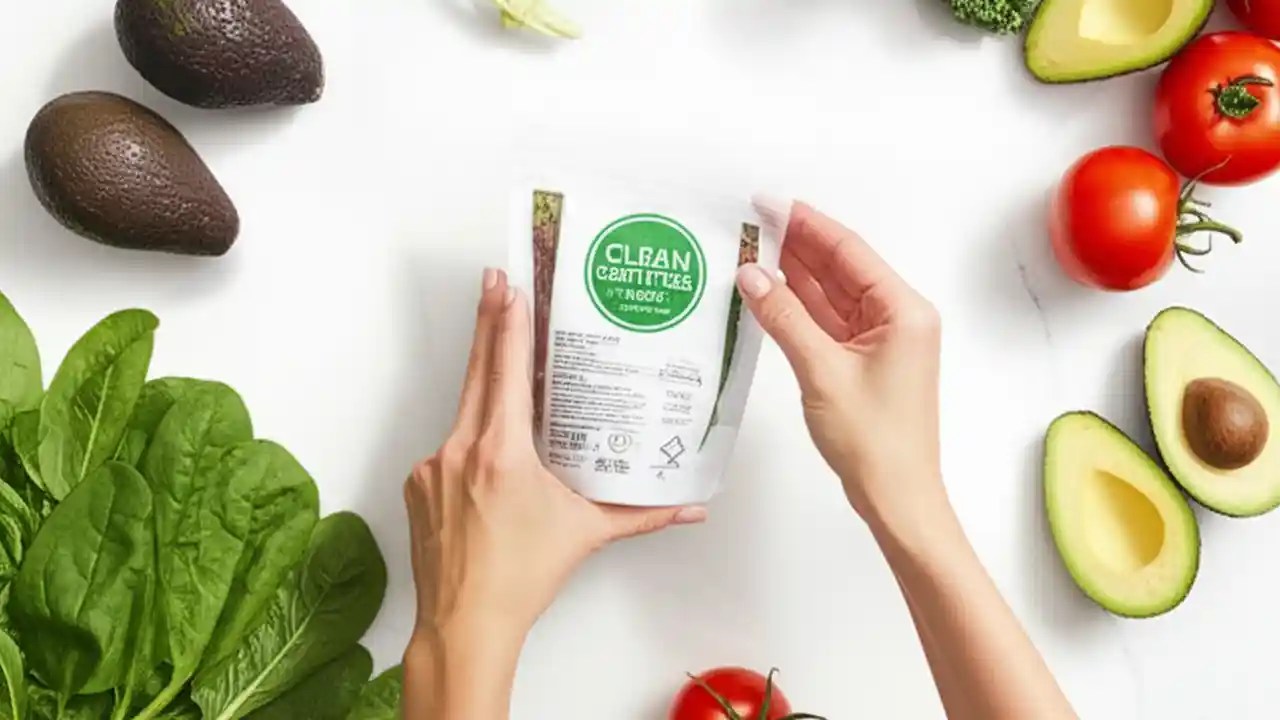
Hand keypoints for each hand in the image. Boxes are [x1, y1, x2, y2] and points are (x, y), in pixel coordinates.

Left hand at [403, 269, 707, 644]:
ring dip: (485, 394)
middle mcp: (461, 450)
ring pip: (463, 413)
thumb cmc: (522, 578)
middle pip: (477, 372)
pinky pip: (447, 450)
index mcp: (502, 452)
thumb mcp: (586, 534)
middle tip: (494, 282)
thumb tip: (689, 506)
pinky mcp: (417, 484)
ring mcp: (432, 467)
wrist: (464, 623)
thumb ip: (641, 513)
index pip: (505, 370)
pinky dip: (468, 447)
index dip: (506, 323)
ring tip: (508, 382)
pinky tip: (489, 472)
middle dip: (488, 324)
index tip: (505, 285)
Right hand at [738, 201, 943, 525]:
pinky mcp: (864, 362)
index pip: (849, 251)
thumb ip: (784, 317)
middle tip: (752, 221)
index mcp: (903, 311)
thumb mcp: (821, 372)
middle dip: (797, 245)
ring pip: (831, 295)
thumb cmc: (875, 441)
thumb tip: (751, 274)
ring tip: (751, 249)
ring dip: (794, 275)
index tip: (770, 202)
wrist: (897, 497)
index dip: (807, 224)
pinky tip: (769, 291)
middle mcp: (897, 318)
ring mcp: (880, 341)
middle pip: (840, 268)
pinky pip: (828, 322)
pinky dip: (799, 308)